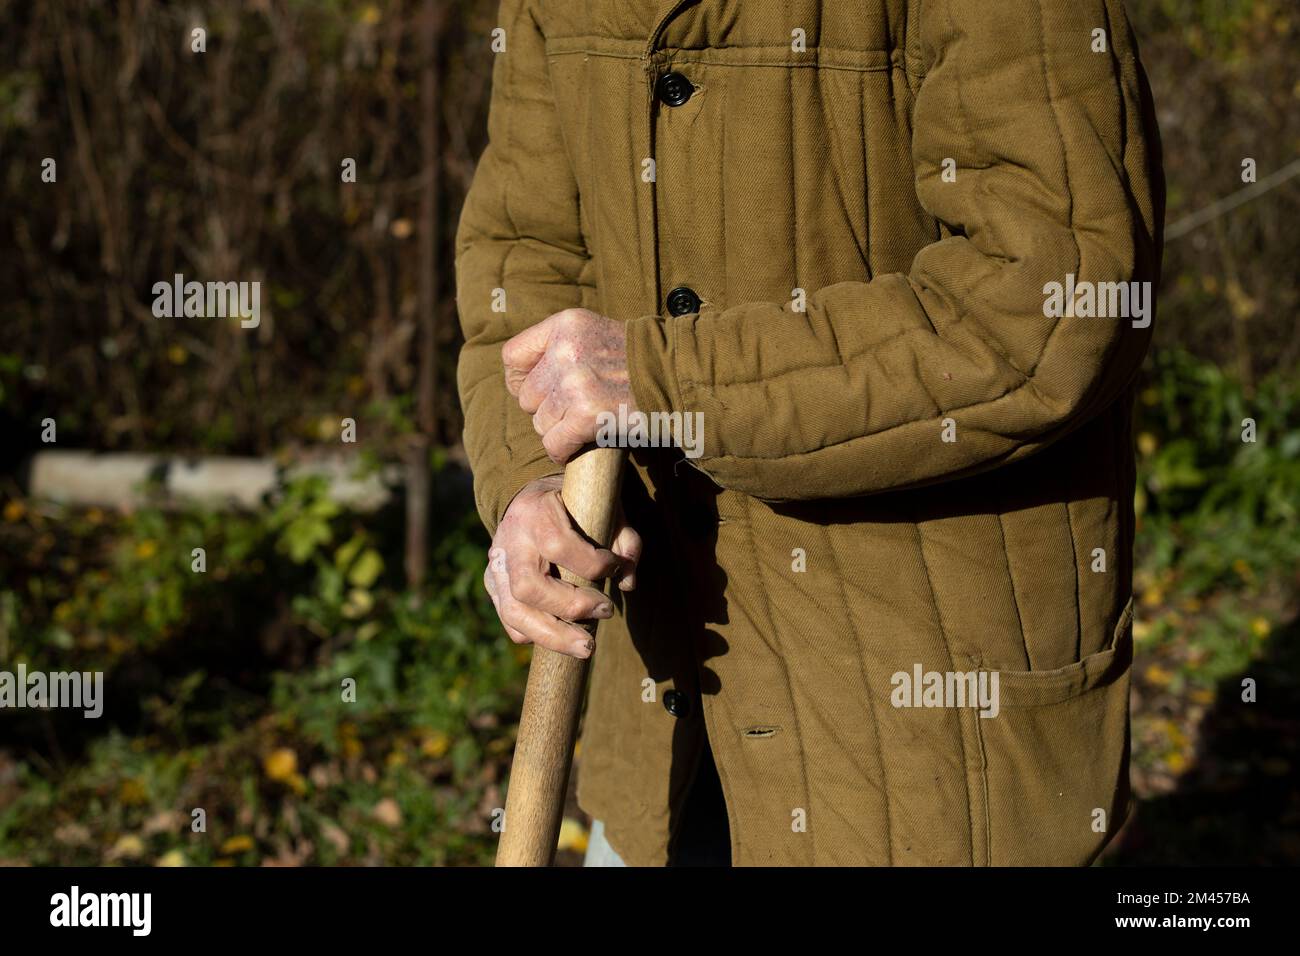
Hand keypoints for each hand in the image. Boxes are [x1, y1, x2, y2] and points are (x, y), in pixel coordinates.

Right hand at [483, 476, 641, 658]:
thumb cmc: (573, 504)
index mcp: (534, 513)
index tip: (618, 567)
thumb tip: (627, 582)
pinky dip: (534, 634)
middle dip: (571, 608)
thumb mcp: (601, 507)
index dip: (593, 564)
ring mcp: (497, 566)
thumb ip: (622, 539)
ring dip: (552, 637)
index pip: (558, 546)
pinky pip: (509, 620)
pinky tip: (560, 637)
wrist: (529, 499)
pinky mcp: (493, 585)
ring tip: (585, 648)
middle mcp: (510, 541)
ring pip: (514, 612)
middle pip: (529, 587)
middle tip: (606, 613)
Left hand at [502, 308, 636, 464]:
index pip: (513, 357)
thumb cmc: (639, 360)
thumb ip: (560, 346)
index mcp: (565, 325)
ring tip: (587, 422)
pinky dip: (564, 450)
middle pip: (527, 396)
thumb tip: (521, 381)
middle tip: (575, 409)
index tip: (542, 391)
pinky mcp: (586, 414)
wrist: (679, 376)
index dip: (522, 380)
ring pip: (540, 422)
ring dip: (560, 429)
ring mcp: (575, 383)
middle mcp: (565, 350)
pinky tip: (580, 444)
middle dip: (547, 409)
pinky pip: (554, 443)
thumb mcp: (596, 333)